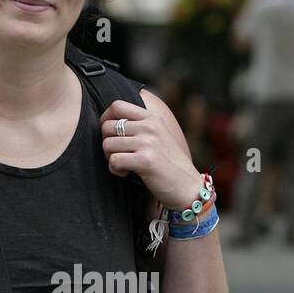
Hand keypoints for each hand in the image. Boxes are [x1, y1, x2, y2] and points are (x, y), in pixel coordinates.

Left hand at [99, 99, 204, 213]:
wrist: (188, 186)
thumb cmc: (169, 164)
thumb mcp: (159, 136)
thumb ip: (140, 126)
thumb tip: (108, 122)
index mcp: (152, 118)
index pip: (117, 106)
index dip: (105, 119)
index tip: (110, 134)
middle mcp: (150, 126)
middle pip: (107, 126)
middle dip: (107, 143)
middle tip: (118, 155)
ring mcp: (148, 142)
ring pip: (107, 144)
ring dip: (110, 158)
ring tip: (124, 165)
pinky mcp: (145, 160)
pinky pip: (114, 160)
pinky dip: (115, 170)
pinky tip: (126, 173)